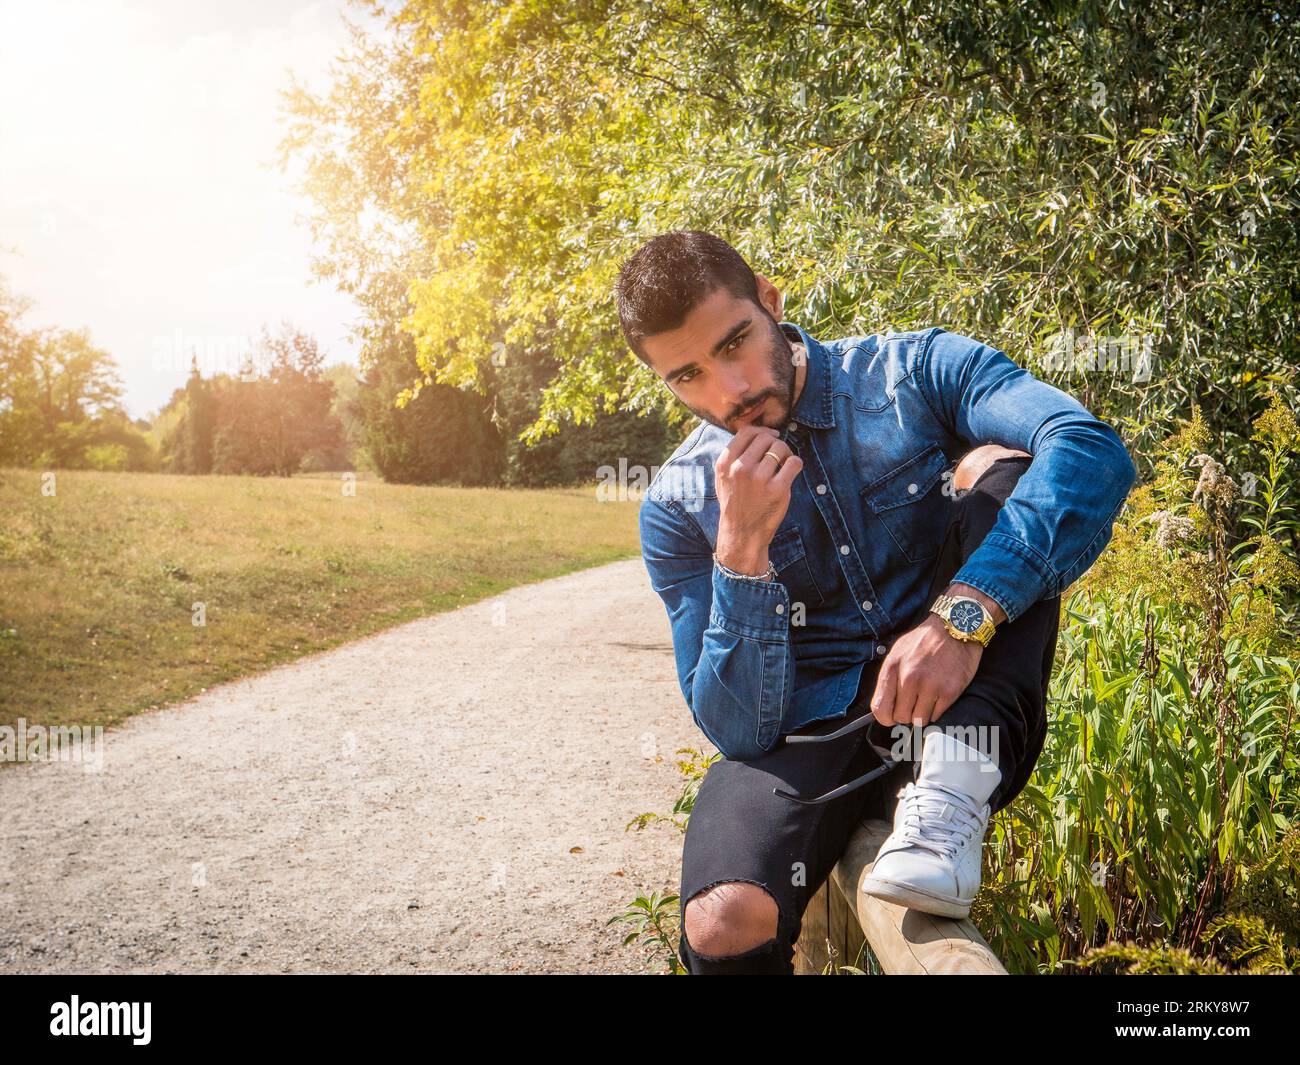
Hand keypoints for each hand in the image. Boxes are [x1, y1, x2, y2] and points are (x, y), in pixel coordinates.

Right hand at [714, 426, 803, 575]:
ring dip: (786, 454)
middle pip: (765, 437)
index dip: (762, 431)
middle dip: (775, 443)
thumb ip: (734, 455)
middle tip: (778, 456)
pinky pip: (794, 462)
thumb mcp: (723, 478)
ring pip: (781, 447)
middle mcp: (740, 469)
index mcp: (725, 464)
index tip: (770, 437)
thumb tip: (759, 432)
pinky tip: (790, 472)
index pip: (746, 432)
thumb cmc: (735, 503)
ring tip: (783, 466)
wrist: (742, 534)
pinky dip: (795, 464)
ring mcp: (759, 479)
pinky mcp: (777, 490)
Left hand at [869, 615, 982, 728]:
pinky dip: (936, 709)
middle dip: (905, 713)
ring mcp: (931, 686)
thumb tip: (882, 705)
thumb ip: (888, 678)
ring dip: (921, 713)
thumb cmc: (924, 641)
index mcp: (893, 668)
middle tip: (912, 703)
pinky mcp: (950, 692)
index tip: (891, 715)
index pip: (880, 708)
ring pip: (919, 720)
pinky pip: (936, 715)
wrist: (955, 628)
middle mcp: (910, 679)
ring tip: (926, 698)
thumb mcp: (897, 652)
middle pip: (900, 717)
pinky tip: (938, 694)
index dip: (885, 717)